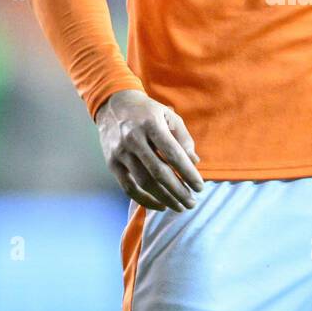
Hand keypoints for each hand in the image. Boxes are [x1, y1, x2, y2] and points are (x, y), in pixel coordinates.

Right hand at [95, 89, 204, 212]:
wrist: (113, 104)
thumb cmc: (147, 111)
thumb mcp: (169, 115)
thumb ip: (183, 137)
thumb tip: (194, 162)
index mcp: (151, 125)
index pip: (173, 153)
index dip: (187, 172)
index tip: (200, 187)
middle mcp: (134, 139)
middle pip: (158, 172)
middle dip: (178, 191)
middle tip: (192, 203)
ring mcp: (121, 152)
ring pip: (144, 182)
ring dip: (164, 198)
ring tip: (179, 206)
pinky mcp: (112, 163)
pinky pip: (128, 188)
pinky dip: (145, 200)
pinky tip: (160, 205)